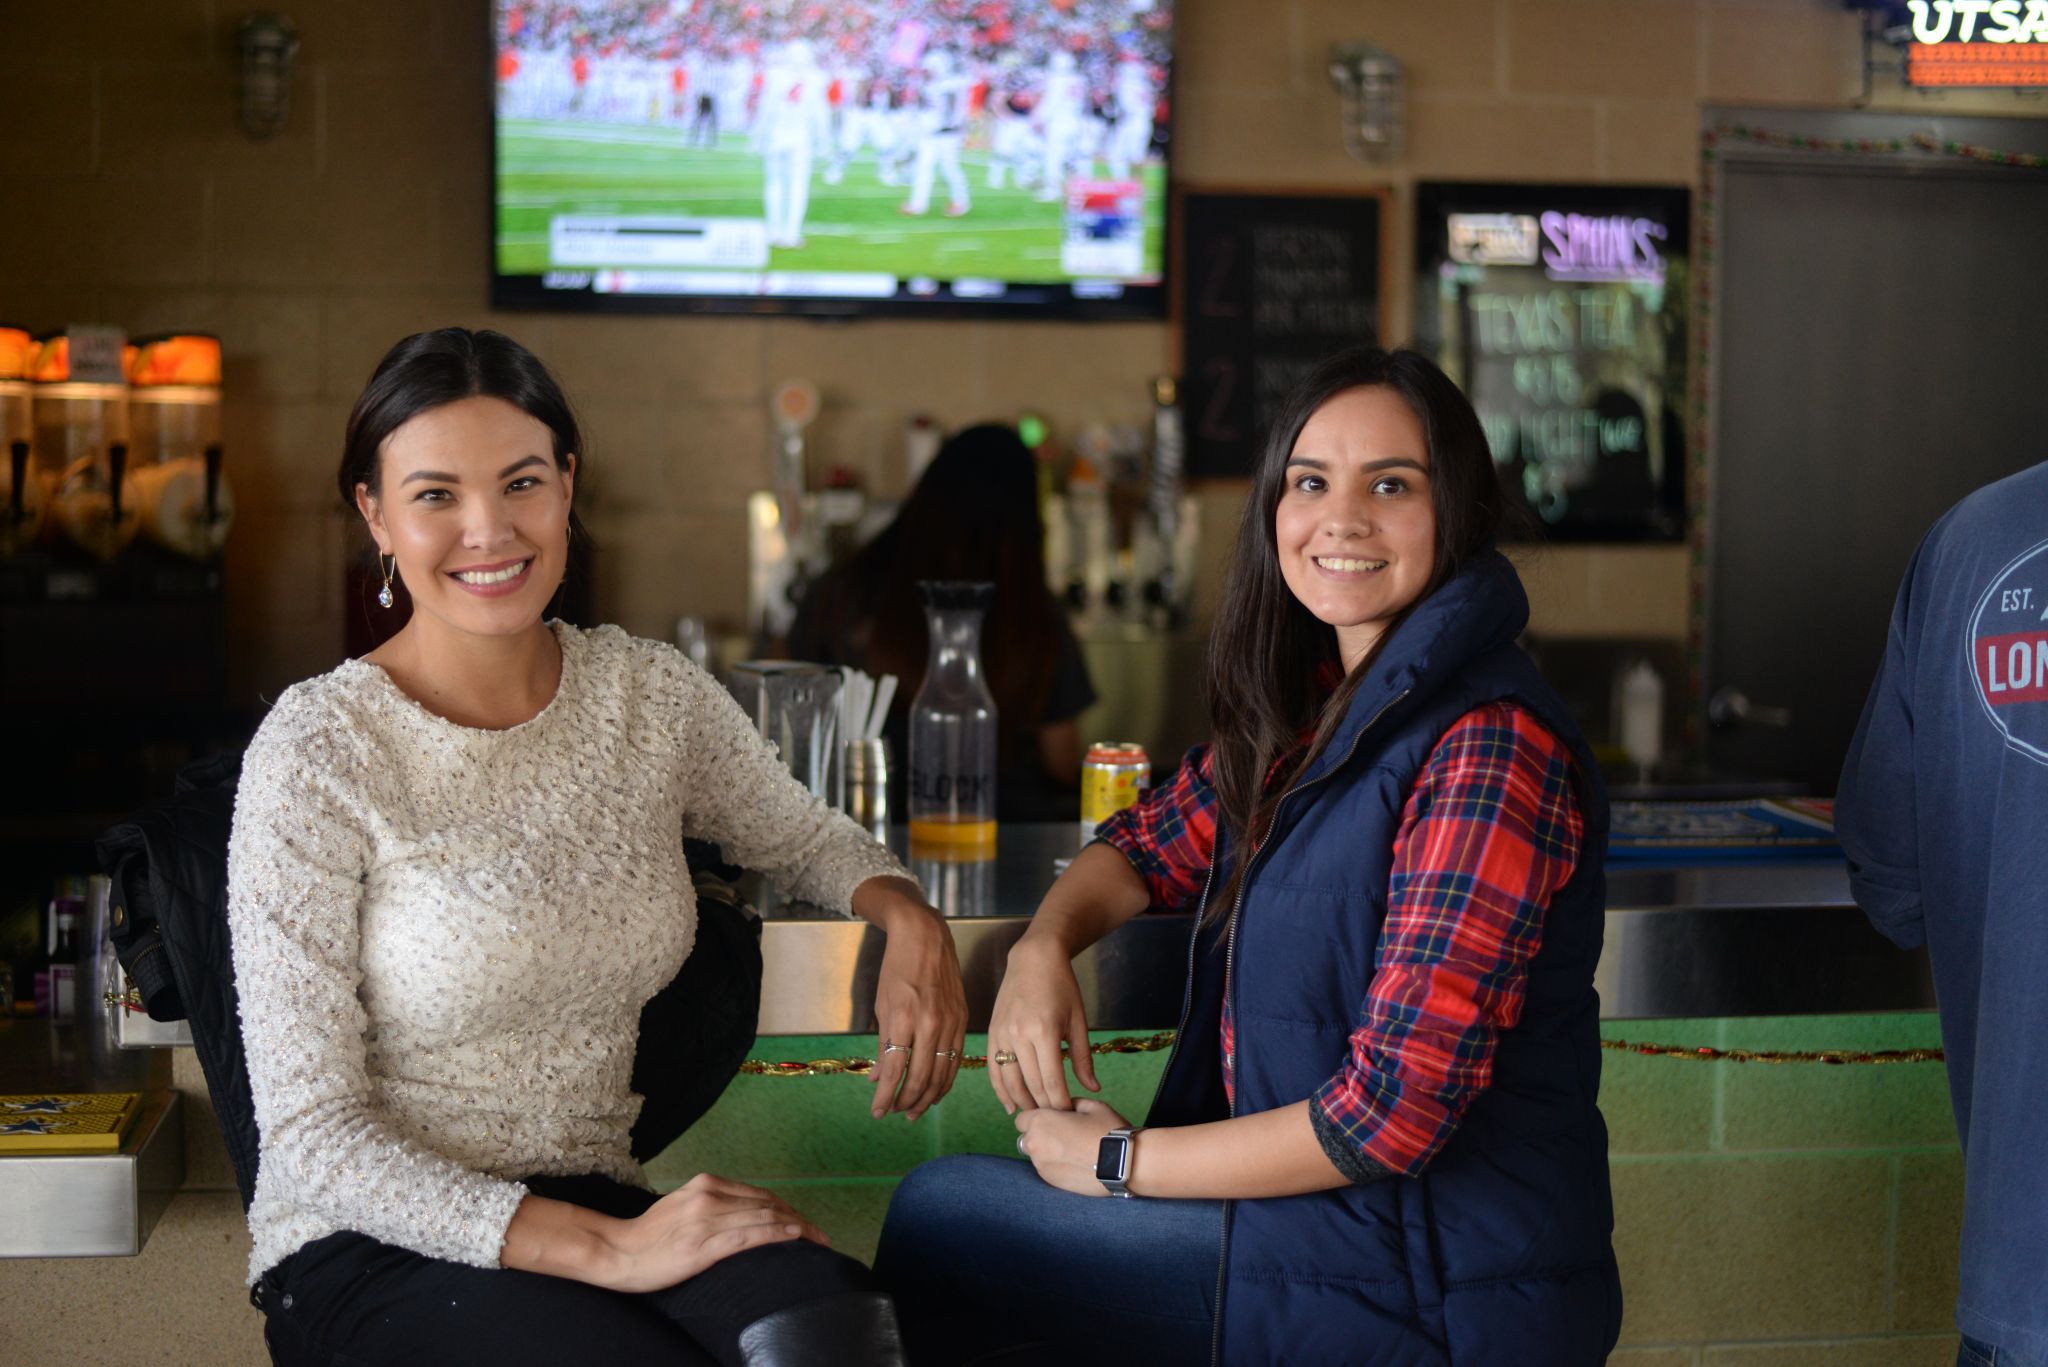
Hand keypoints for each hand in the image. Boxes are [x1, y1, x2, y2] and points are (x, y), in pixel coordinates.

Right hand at [603, 1173, 829, 1291]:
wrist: (617, 1252)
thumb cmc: (648, 1236)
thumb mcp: (682, 1207)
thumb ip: (712, 1205)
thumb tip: (742, 1213)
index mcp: (705, 1184)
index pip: (759, 1195)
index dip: (787, 1208)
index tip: (804, 1223)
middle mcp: (709, 1195)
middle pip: (767, 1204)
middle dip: (798, 1219)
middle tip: (820, 1236)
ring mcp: (707, 1219)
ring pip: (764, 1218)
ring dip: (797, 1228)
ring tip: (817, 1241)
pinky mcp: (703, 1244)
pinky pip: (749, 1236)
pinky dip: (776, 1234)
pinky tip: (795, 1237)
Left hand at [864, 890, 967, 1120]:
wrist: (925, 936)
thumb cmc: (897, 967)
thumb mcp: (882, 1005)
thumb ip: (883, 1044)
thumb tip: (877, 1078)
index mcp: (903, 1018)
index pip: (895, 1070)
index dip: (885, 1096)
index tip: (877, 1112)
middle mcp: (929, 1023)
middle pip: (921, 1077)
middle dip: (906, 1102)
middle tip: (895, 1113)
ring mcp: (950, 1022)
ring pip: (942, 1073)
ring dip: (927, 1097)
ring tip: (914, 1111)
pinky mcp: (962, 1019)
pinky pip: (955, 1058)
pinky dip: (946, 1079)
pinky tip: (936, 1090)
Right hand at [987, 933, 1098, 1112]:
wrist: (1033, 959)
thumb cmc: (1062, 987)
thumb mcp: (1078, 1020)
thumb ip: (1082, 1057)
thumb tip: (1091, 1089)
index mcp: (1045, 1031)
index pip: (1052, 1081)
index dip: (1061, 1103)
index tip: (1069, 1115)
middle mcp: (1020, 1035)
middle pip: (1031, 1084)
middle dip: (1045, 1106)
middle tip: (1056, 1121)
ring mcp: (1002, 1034)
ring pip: (1010, 1081)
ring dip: (1023, 1102)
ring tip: (1036, 1116)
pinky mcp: (992, 1033)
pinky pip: (994, 1069)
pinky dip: (1001, 1090)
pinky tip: (1010, 1105)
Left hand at [1015, 1098, 1127, 1196]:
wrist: (1123, 1163)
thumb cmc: (1107, 1129)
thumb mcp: (1091, 1105)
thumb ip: (1071, 1103)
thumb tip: (1065, 1107)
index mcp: (1040, 1122)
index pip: (1022, 1119)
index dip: (1037, 1117)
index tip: (1053, 1119)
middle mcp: (1034, 1145)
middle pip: (1028, 1138)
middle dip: (1041, 1135)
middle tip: (1066, 1135)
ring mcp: (1041, 1166)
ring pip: (1037, 1155)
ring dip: (1048, 1151)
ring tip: (1075, 1151)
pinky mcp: (1051, 1183)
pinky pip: (1047, 1169)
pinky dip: (1057, 1166)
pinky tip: (1077, 1164)